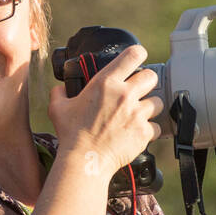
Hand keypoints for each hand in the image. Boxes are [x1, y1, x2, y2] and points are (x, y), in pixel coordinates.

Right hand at [48, 44, 162, 175]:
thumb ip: (60, 93)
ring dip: (150, 106)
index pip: (133, 55)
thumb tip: (61, 89)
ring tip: (138, 114)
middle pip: (151, 76)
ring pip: (157, 102)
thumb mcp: (58, 108)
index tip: (138, 58)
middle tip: (139, 90)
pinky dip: (149, 130)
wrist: (85, 160)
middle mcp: (124, 95)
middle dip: (147, 82)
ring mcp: (137, 114)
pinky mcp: (144, 132)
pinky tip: (138, 132)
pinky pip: (156, 126)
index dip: (138, 54)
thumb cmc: (71, 134)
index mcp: (105, 83)